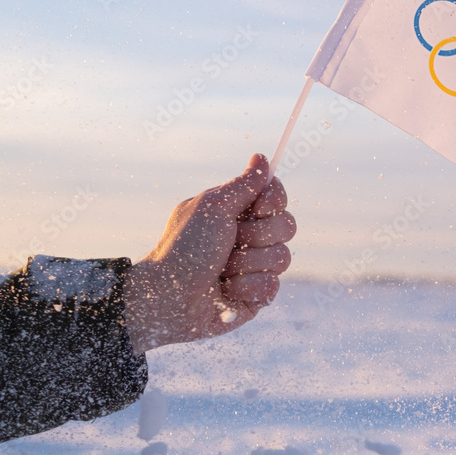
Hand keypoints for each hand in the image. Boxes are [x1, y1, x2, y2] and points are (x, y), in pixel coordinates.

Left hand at [123, 153, 295, 353]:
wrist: (168, 298)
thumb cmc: (184, 248)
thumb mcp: (213, 208)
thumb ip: (244, 184)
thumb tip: (261, 157)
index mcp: (237, 213)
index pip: (276, 197)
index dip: (273, 201)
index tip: (256, 209)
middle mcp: (249, 238)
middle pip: (287, 225)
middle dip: (258, 235)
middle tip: (232, 241)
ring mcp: (255, 267)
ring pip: (282, 257)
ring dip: (247, 263)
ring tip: (222, 269)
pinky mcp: (256, 295)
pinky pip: (273, 286)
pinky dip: (247, 287)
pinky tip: (226, 289)